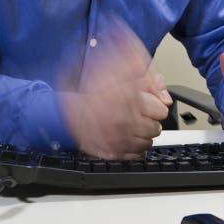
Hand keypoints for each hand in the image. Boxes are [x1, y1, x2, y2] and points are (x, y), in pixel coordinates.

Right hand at [60, 20, 172, 158]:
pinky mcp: (114, 152)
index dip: (154, 105)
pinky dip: (134, 147)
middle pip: (156, 128)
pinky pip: (136, 154)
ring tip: (131, 125)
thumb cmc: (85, 93)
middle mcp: (128, 122)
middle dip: (149, 120)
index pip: (161, 110)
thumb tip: (155, 75)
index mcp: (130, 100)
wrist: (63, 114)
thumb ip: (136, 69)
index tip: (148, 103)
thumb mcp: (110, 70)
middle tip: (139, 114)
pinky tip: (125, 137)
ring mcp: (121, 139)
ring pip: (148, 142)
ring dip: (142, 134)